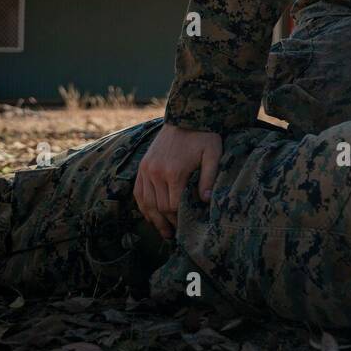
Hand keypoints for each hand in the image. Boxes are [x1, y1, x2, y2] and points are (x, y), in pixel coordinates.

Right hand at [134, 123, 222, 238]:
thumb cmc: (203, 136)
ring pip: (146, 202)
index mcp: (174, 172)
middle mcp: (156, 172)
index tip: (187, 226)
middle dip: (168, 221)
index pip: (172, 205)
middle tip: (177, 234)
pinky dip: (143, 206)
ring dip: (154, 219)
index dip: (179, 218)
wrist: (185, 116)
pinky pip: (138, 191)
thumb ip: (208, 178)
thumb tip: (205, 201)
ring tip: (164, 232)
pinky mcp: (143, 166)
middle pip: (159, 206)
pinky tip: (150, 216)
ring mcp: (146, 169)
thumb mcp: (213, 154)